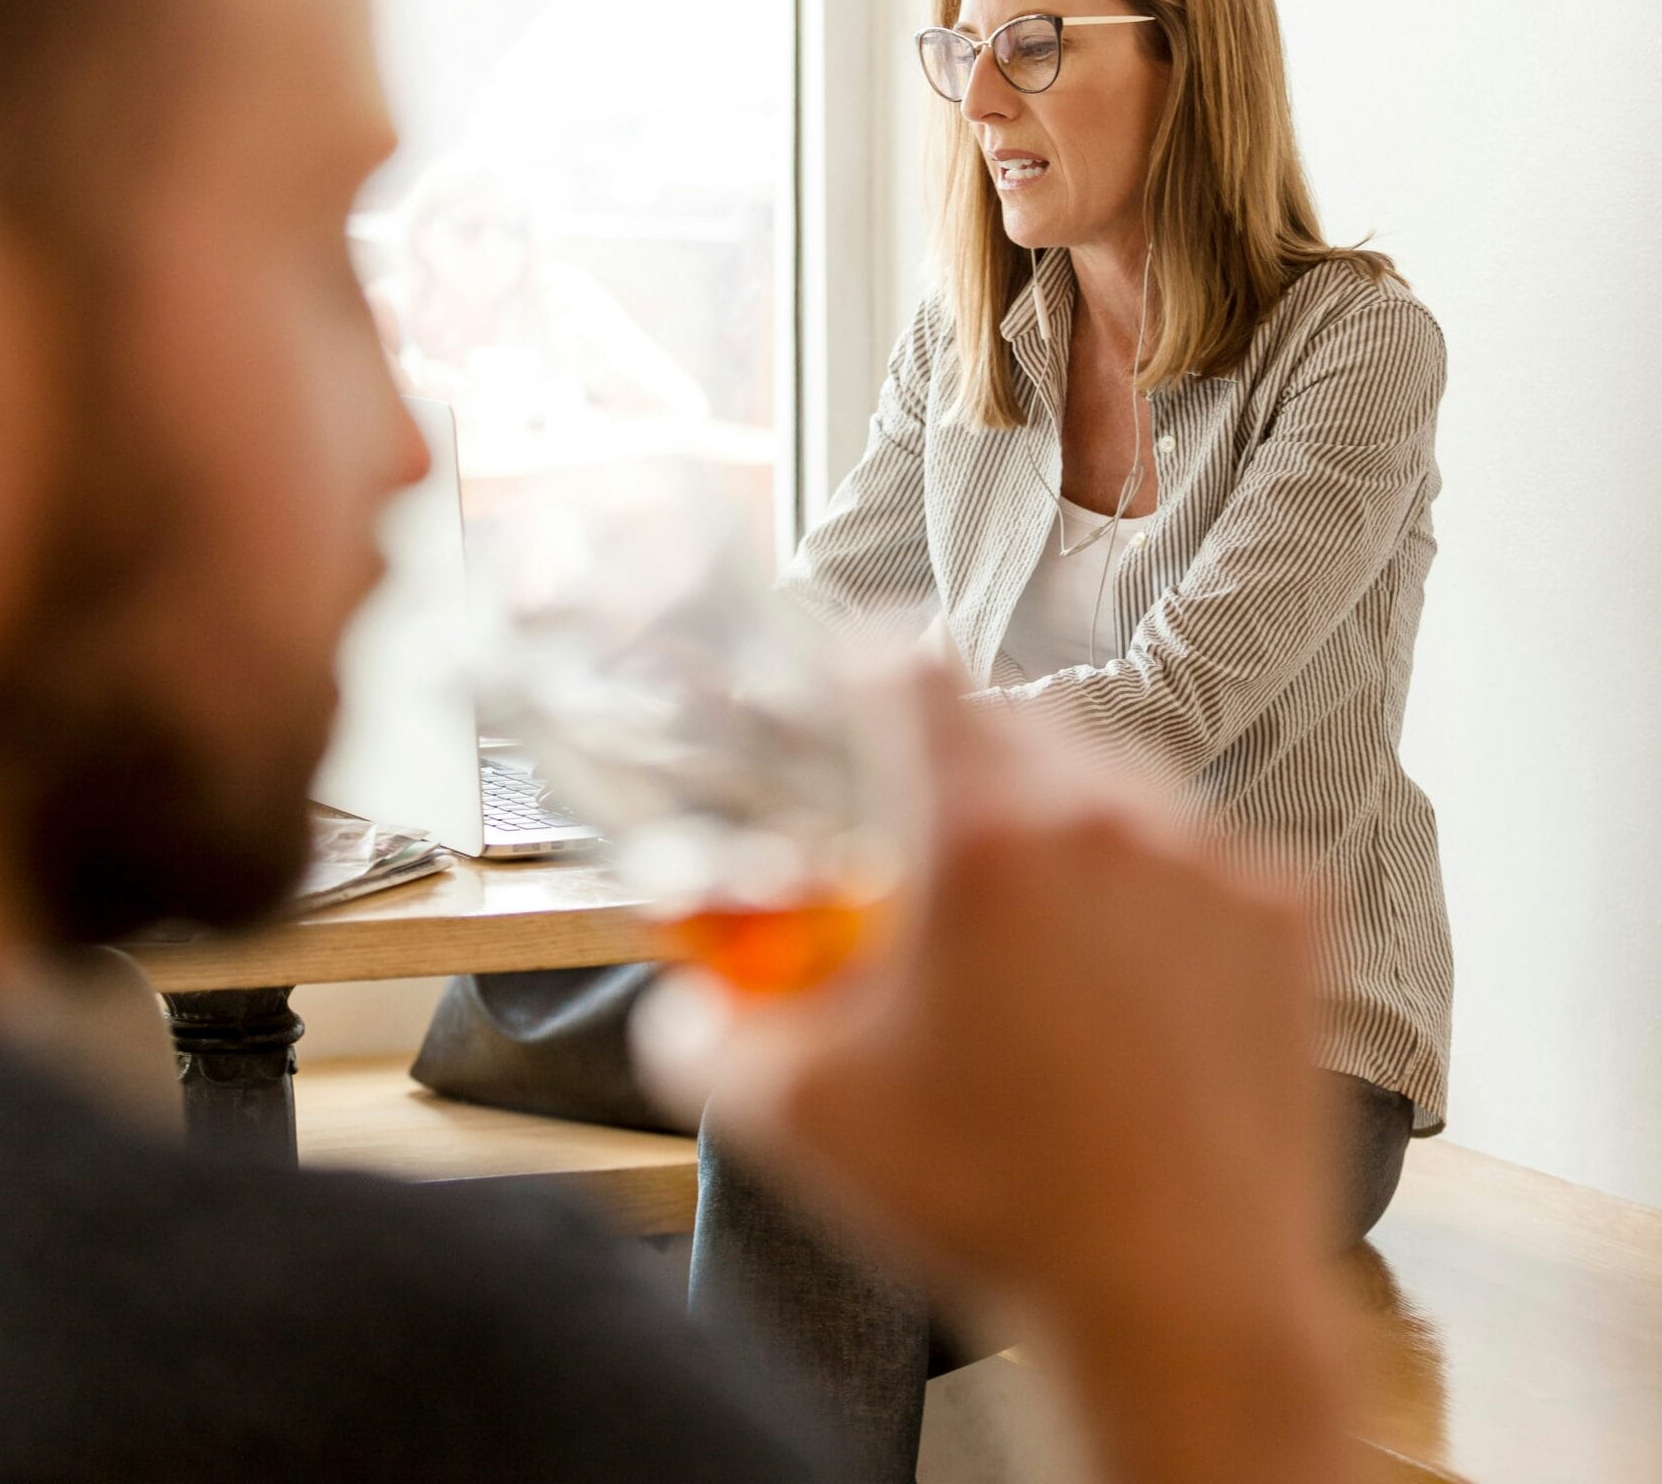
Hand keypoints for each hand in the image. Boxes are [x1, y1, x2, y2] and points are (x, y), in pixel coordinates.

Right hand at [641, 664, 1352, 1483]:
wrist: (1180, 1301)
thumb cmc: (998, 1207)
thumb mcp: (800, 1116)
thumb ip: (707, 1031)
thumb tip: (686, 1000)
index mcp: (979, 834)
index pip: (908, 671)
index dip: (862, 670)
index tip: (848, 689)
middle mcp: (1103, 817)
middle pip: (1013, 721)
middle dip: (960, 768)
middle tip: (928, 854)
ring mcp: (1208, 861)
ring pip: (1115, 785)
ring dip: (1064, 830)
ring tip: (1033, 940)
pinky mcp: (1285, 918)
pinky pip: (1205, 860)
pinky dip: (1162, 898)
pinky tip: (1128, 987)